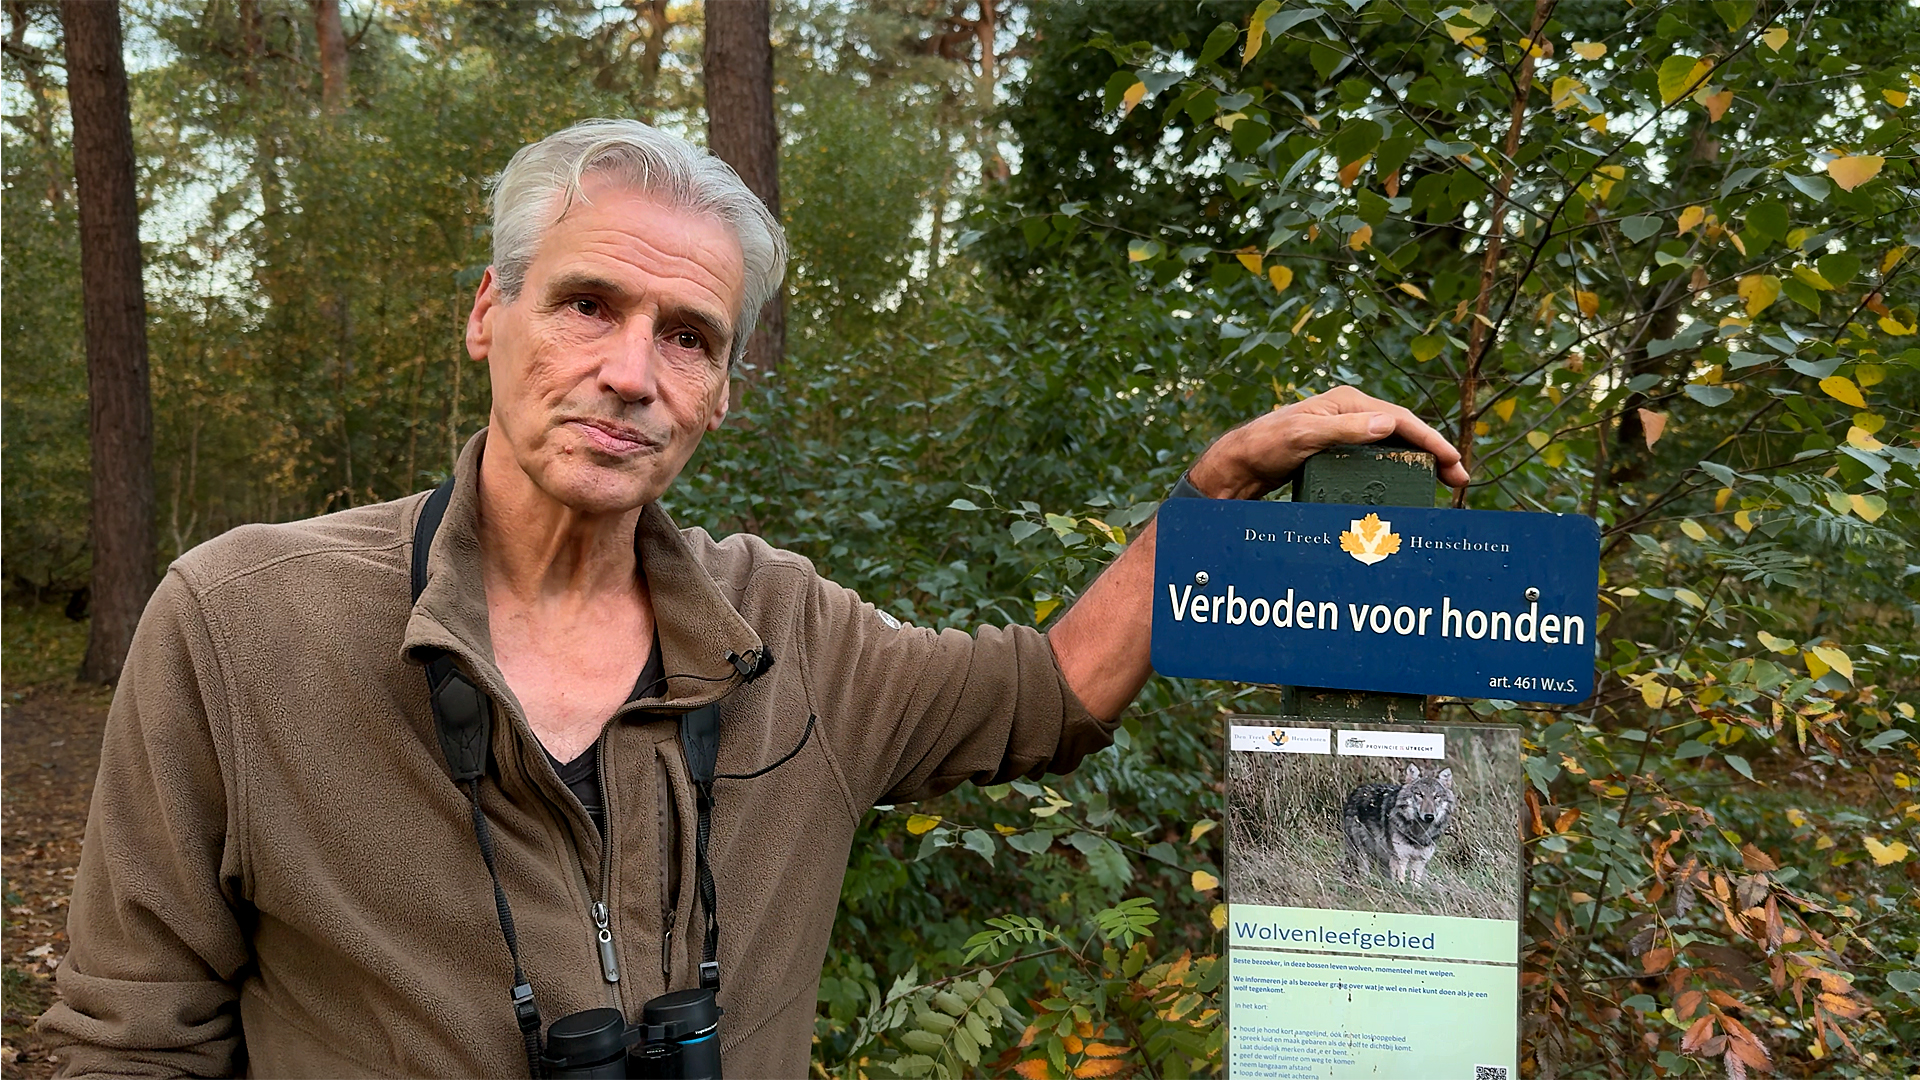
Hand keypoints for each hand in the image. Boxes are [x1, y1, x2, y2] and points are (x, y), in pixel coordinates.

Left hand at [1185, 386, 1468, 498]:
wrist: (1239, 463)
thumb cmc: (1266, 446)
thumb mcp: (1304, 437)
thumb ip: (1345, 430)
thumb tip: (1389, 424)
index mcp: (1347, 402)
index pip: (1400, 419)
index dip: (1430, 440)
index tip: (1452, 462)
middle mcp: (1350, 412)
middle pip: (1403, 430)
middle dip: (1433, 452)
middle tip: (1459, 479)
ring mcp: (1345, 429)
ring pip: (1394, 443)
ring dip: (1419, 460)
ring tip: (1442, 482)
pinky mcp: (1339, 447)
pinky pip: (1378, 454)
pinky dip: (1398, 465)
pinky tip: (1408, 480)